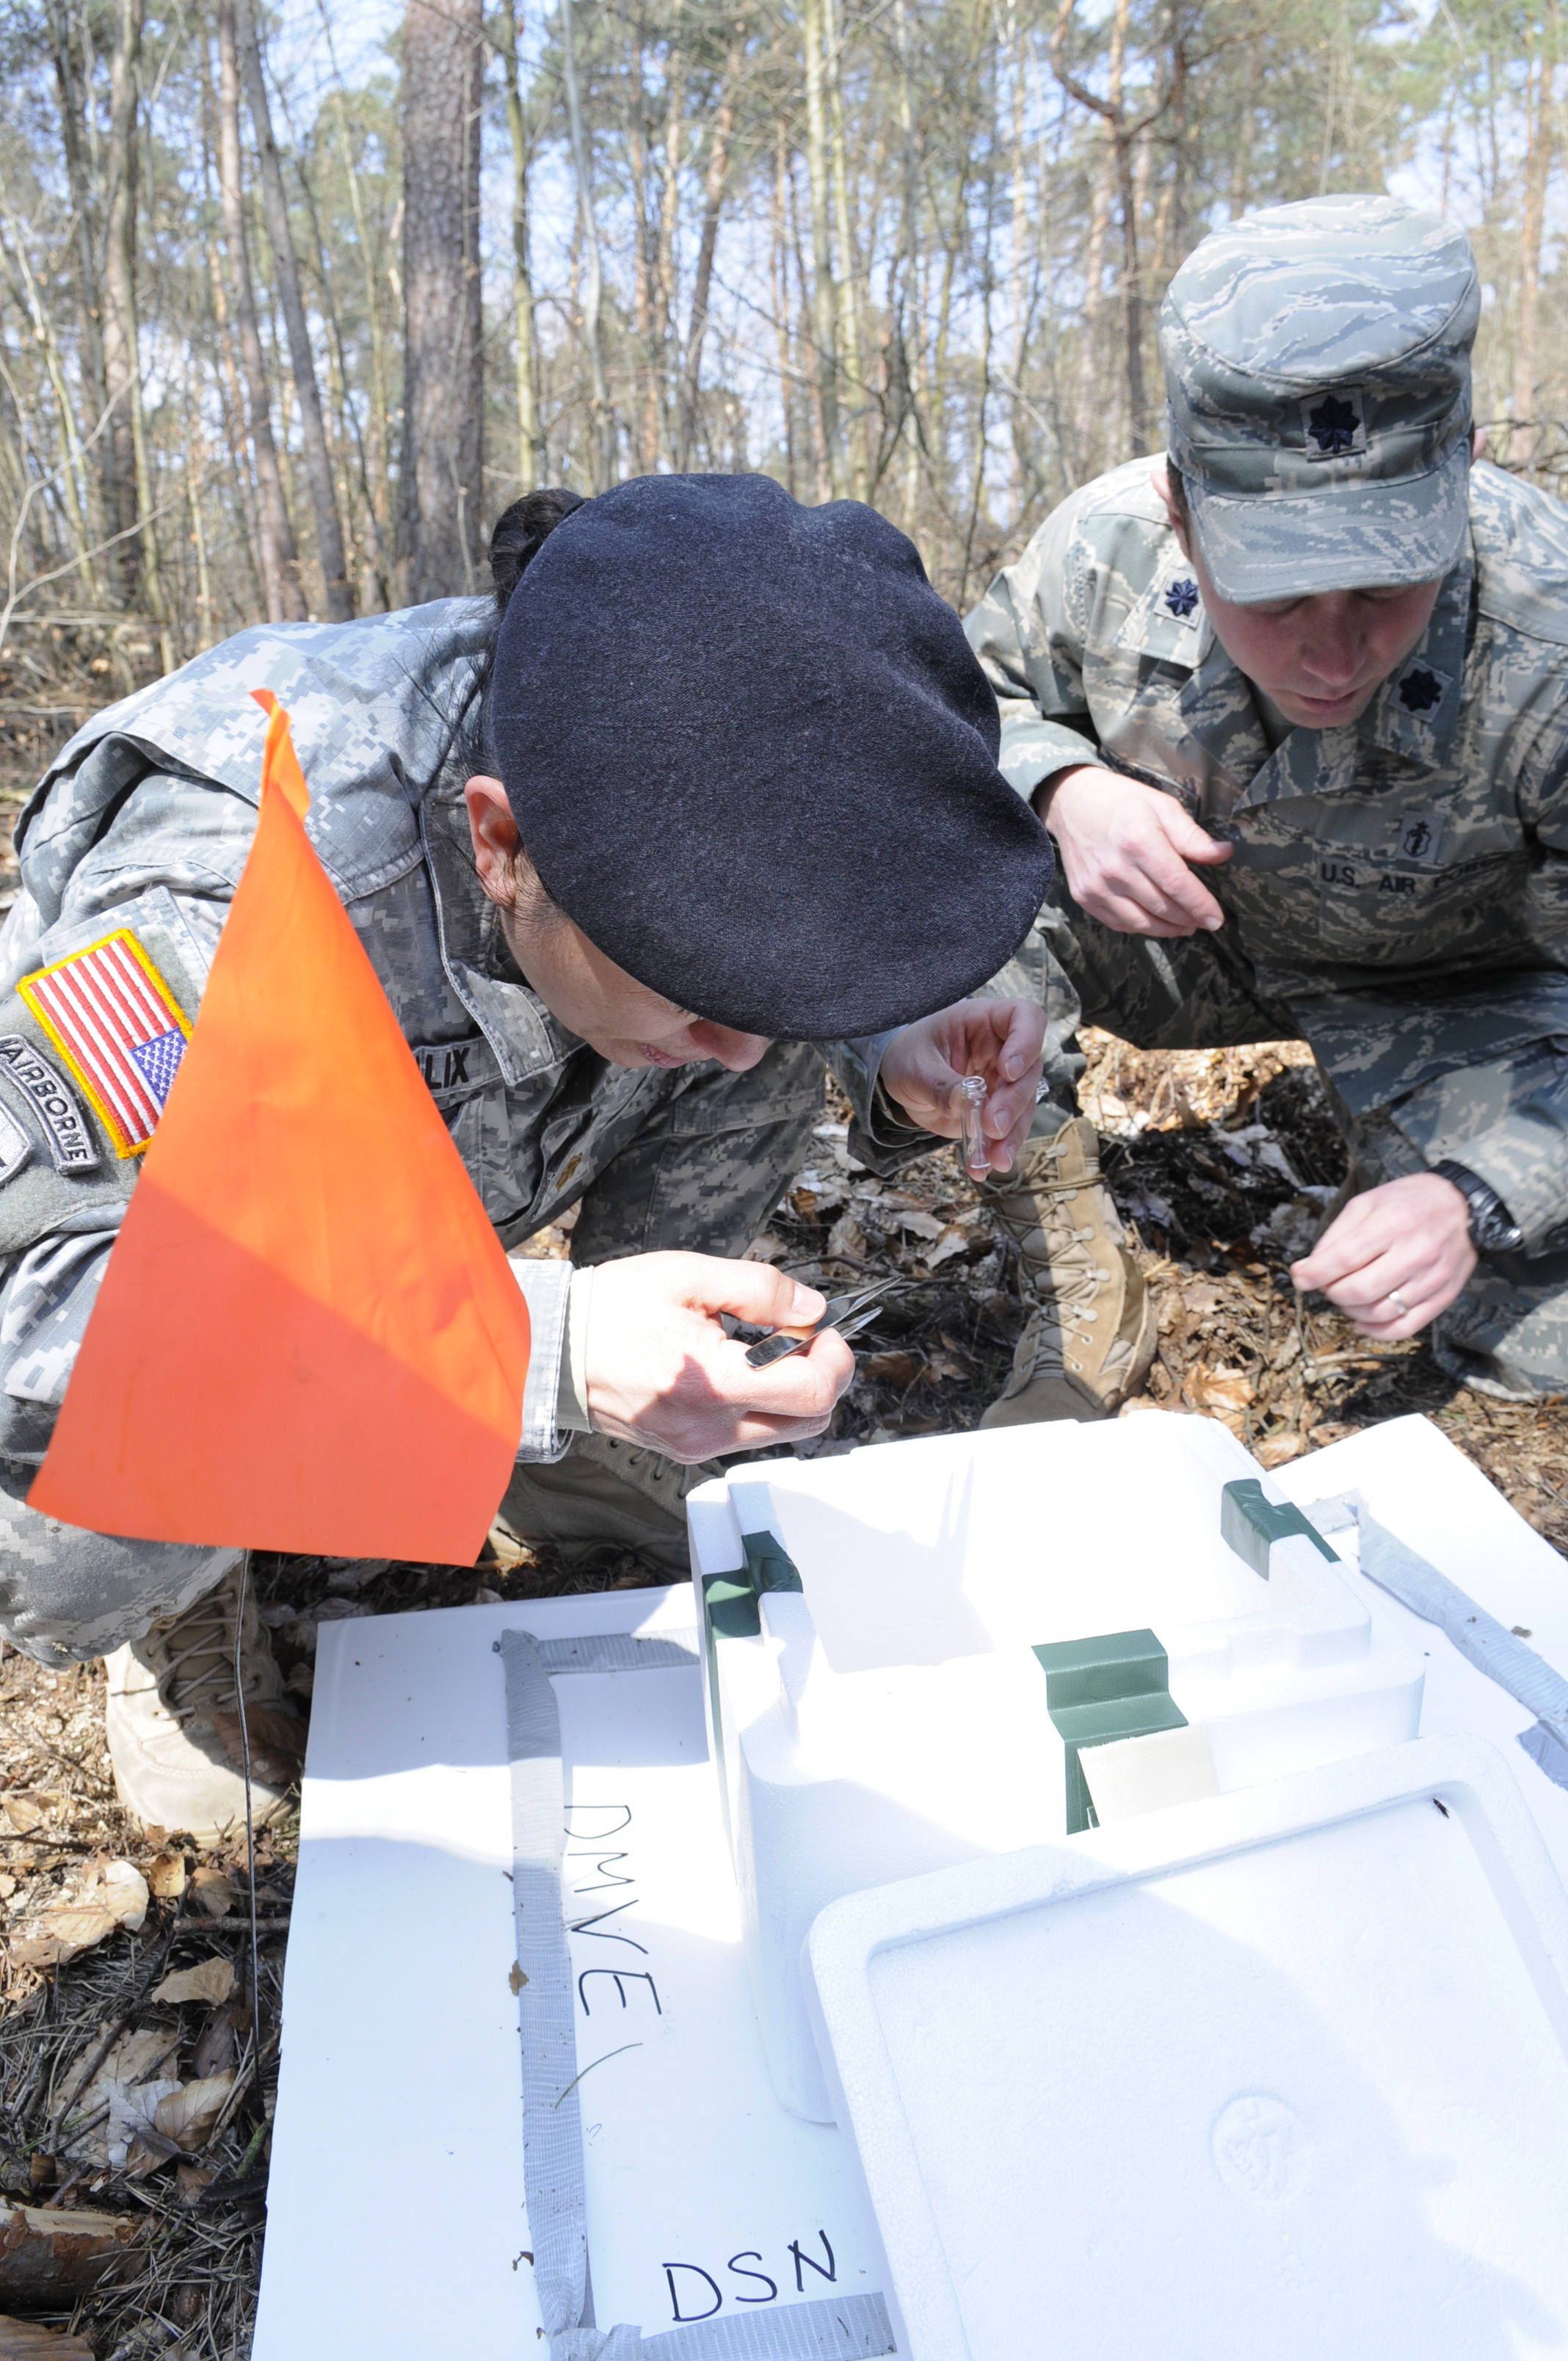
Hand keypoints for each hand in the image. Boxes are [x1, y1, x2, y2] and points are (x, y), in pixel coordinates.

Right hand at [582, 1252, 853, 1462]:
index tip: (822, 1328)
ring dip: (793, 1392)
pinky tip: (738, 1368)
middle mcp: (709, 1427)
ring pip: (783, 1431)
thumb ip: (759, 1289)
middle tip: (802, 1337)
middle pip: (811, 1421)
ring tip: (765, 1349)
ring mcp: (698, 1444)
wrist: (554, 1350)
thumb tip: (811, 1307)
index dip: (834, 1357)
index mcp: (712, 1383)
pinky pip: (747, 1434)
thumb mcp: (688, 1276)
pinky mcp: (687, 1449)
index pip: (812, 1392)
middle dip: (822, 1377)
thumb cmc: (611, 1309)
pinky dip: (761, 1404)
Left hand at [879, 998, 1045, 1174]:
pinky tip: (983, 1166)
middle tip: (992, 1125)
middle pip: (1028, 1071)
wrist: (900, 1077)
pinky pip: (1007, 1130)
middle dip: (1013, 1102)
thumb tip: (966, 1103)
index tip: (1008, 1071)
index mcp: (984, 1021)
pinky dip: (998, 1149)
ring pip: (1023, 1106)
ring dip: (1012, 1134)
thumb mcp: (915, 1067)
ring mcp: (1002, 1081)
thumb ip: (940, 1085)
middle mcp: (1002, 1049)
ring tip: (996, 1159)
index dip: (1026, 1043)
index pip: (1025, 1018)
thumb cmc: (908, 1055)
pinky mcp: (996, 1109)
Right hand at [1036, 763, 1232, 936]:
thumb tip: (1224, 854)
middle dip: (1189, 919)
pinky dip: (1141, 927)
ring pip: (1141, 922)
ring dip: (1167, 929)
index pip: (1177, 885)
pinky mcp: (1084, 896)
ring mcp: (1096, 886)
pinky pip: (1118, 923)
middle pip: (1162, 907)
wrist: (1072, 802)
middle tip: (1204, 922)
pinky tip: (1156, 922)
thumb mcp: (1163, 808)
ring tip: (1185, 926)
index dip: (1200, 906)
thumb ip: (1192, 837)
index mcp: (1139, 841)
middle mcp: (1116, 868)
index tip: (1216, 919)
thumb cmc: (1123, 802)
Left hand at [1290, 1173, 1476, 1338]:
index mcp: (1392, 1223)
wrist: (1464, 1206)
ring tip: (1347, 1297)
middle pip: (1358, 1291)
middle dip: (1332, 1293)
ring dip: (1351, 1311)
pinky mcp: (1444, 1297)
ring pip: (1379, 1313)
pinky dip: (1376, 1332)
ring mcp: (1432, 1278)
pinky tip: (1362, 1322)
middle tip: (1329, 1284)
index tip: (1301, 1278)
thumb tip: (1309, 1269)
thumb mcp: (1368, 1203)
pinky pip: (1405, 1328)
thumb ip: (1337, 1235)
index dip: (1313, 1274)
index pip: (1342, 1260)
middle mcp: (1415, 1253)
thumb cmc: (1410, 1201)